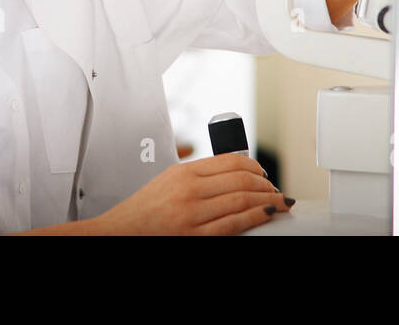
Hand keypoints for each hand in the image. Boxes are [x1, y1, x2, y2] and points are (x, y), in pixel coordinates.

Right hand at [92, 153, 292, 234]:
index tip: (263, 173)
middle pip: (240, 179)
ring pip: (241, 200)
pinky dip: (255, 216)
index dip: (254, 166)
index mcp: (184, 172)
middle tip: (275, 189)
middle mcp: (189, 190)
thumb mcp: (168, 180)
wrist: (120, 232)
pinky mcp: (194, 235)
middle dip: (265, 184)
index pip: (230, 161)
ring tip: (278, 202)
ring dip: (267, 200)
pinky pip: (233, 224)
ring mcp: (192, 214)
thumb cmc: (144, 209)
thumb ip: (197, 174)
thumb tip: (232, 170)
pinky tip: (267, 213)